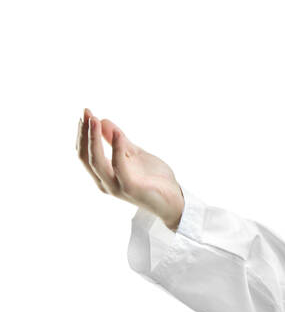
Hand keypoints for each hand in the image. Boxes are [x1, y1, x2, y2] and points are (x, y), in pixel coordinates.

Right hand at [76, 108, 185, 230]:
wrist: (174, 199)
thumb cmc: (154, 178)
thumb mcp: (133, 154)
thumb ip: (118, 141)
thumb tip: (102, 121)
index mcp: (103, 175)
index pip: (85, 153)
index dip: (83, 133)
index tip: (85, 112)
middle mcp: (105, 182)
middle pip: (86, 156)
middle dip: (84, 133)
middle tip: (86, 113)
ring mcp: (116, 186)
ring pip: (96, 162)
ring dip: (94, 139)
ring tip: (95, 120)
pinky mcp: (130, 188)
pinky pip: (119, 167)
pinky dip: (118, 149)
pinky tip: (119, 134)